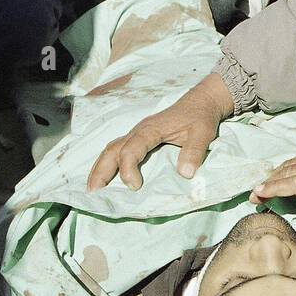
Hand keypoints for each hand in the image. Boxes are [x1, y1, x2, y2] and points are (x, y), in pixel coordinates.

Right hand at [87, 72, 235, 189]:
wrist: (200, 102)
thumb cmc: (200, 117)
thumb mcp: (203, 133)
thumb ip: (194, 151)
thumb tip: (185, 174)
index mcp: (151, 129)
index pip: (131, 149)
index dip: (128, 169)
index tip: (135, 187)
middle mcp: (139, 130)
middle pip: (112, 149)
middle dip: (101, 170)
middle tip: (94, 192)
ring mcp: (136, 133)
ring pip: (111, 149)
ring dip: (100, 168)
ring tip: (93, 188)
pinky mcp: (139, 137)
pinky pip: (117, 149)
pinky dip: (107, 163)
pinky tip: (105, 176)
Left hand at [249, 144, 295, 232]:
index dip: (287, 169)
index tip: (275, 179)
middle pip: (293, 163)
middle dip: (275, 175)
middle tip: (260, 188)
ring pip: (289, 172)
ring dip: (270, 183)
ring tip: (256, 193)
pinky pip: (291, 184)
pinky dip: (273, 188)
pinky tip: (262, 193)